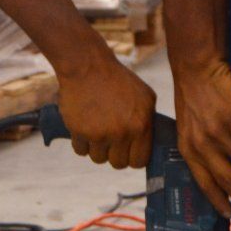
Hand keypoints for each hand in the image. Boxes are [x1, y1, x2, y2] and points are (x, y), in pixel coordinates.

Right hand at [56, 54, 157, 169]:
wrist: (88, 66)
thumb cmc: (118, 79)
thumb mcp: (146, 96)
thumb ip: (150, 121)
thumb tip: (151, 143)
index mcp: (141, 125)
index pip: (139, 161)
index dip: (133, 158)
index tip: (127, 152)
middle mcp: (122, 132)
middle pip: (118, 164)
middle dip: (114, 154)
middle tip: (110, 141)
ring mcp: (100, 133)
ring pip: (98, 159)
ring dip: (97, 149)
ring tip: (96, 130)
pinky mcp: (80, 132)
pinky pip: (80, 150)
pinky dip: (81, 142)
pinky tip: (84, 127)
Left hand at [171, 60, 230, 220]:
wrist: (195, 66)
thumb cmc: (194, 93)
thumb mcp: (189, 125)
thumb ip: (200, 145)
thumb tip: (218, 162)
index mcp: (189, 149)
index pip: (204, 183)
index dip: (218, 200)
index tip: (229, 216)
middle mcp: (201, 145)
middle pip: (226, 180)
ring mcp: (216, 133)